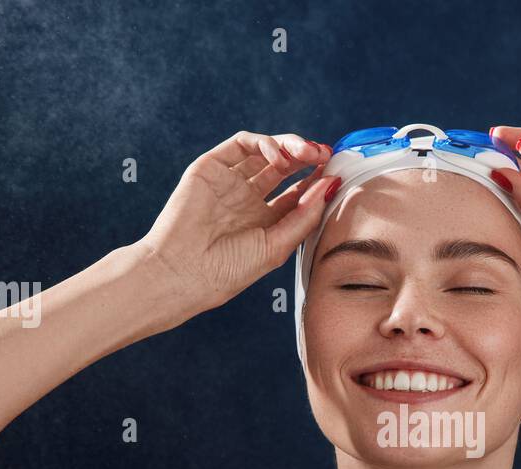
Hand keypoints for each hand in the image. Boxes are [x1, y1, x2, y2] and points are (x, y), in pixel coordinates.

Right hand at [133, 131, 337, 326]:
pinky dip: (264, 144)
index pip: (298, 193)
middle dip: (308, 159)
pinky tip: (279, 156)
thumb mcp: (277, 246)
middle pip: (284, 169)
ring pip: (265, 152)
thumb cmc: (227, 271)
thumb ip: (305, 216)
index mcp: (264, 221)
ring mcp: (229, 182)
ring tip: (308, 153)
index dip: (318, 181)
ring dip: (290, 147)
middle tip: (326, 156)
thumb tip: (331, 185)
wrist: (184, 273)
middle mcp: (248, 199)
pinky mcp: (211, 167)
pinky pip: (241, 145)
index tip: (337, 175)